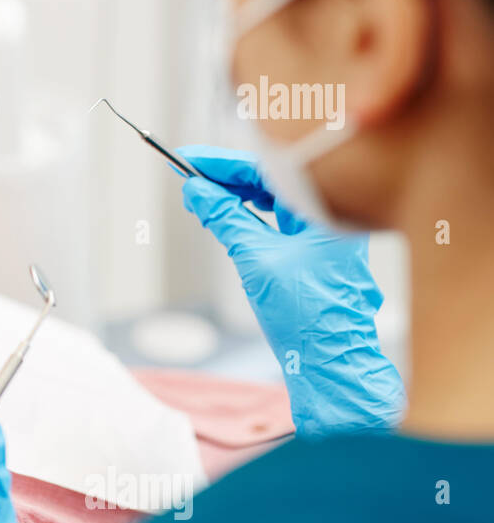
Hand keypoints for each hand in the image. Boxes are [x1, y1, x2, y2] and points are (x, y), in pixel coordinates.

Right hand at [177, 145, 404, 437]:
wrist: (330, 362)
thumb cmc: (304, 315)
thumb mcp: (254, 259)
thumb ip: (225, 218)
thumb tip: (196, 191)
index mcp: (326, 209)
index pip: (269, 169)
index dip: (224, 164)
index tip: (189, 160)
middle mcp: (332, 216)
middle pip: (274, 180)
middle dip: (229, 178)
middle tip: (189, 178)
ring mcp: (328, 234)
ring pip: (277, 200)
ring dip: (238, 196)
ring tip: (203, 198)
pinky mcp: (319, 252)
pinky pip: (283, 220)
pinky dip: (254, 216)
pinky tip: (230, 217)